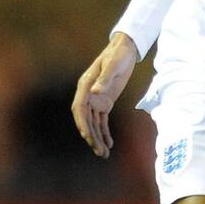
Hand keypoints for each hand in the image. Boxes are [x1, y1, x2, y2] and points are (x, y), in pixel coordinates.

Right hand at [71, 32, 137, 158]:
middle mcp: (88, 95)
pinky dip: (105, 132)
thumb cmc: (118, 55)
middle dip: (91, 137)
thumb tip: (95, 92)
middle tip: (99, 151)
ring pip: (94, 123)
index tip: (87, 136)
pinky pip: (102, 121)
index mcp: (85, 86)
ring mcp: (96, 100)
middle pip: (86, 120)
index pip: (79, 108)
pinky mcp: (105, 102)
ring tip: (104, 154)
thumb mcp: (113, 65)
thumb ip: (104, 79)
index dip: (82, 123)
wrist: (125, 50)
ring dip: (98, 138)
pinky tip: (109, 144)